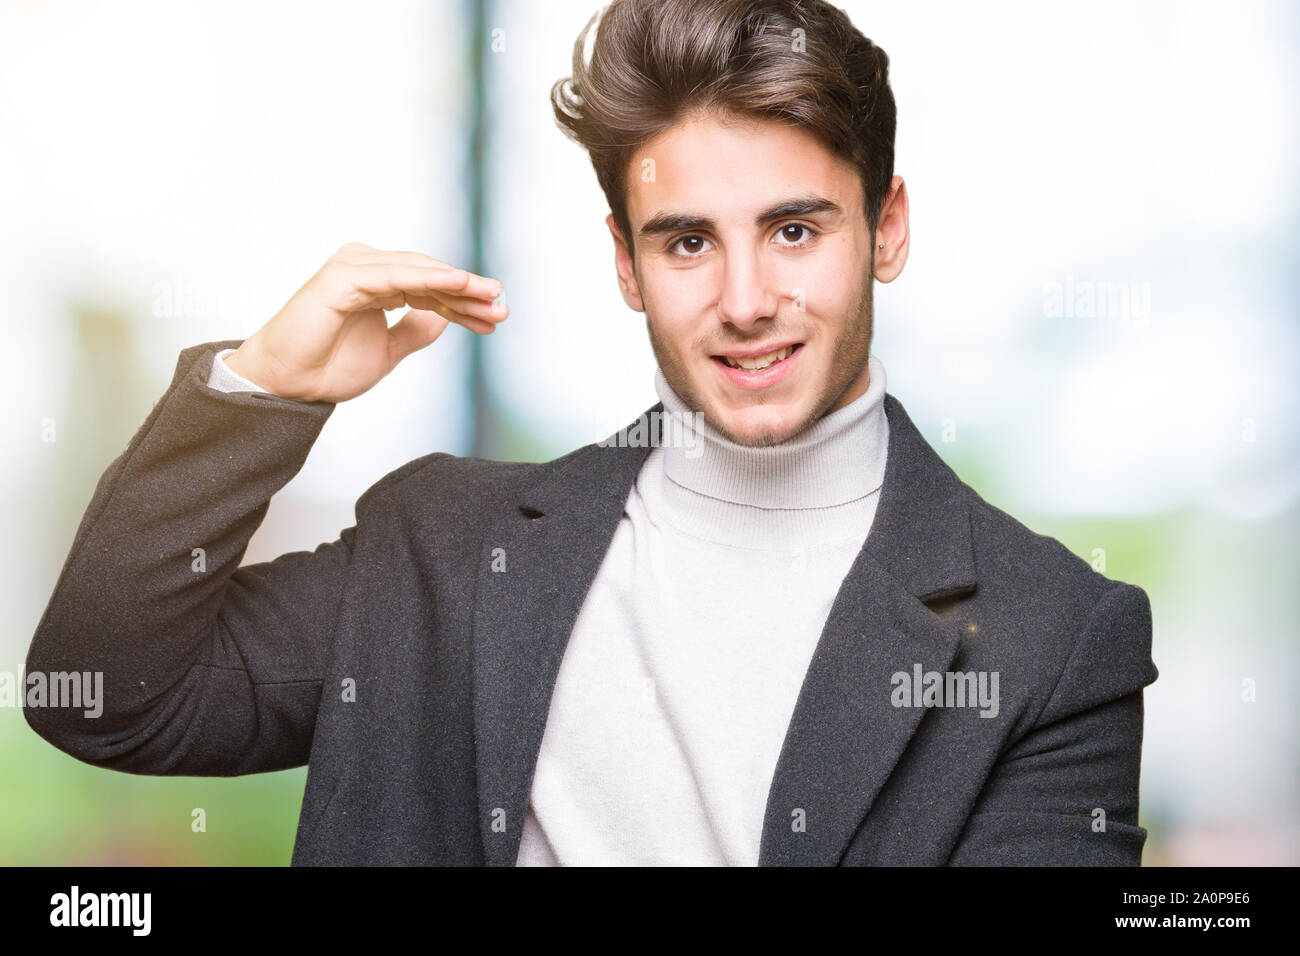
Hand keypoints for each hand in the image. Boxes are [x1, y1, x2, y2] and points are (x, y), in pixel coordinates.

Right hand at [225, 242, 506, 402]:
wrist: (288, 385)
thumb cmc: (328, 367)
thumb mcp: (388, 351)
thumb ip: (414, 332)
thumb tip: (445, 317)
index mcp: (377, 283)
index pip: (430, 288)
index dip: (465, 302)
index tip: (497, 317)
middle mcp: (366, 268)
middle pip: (429, 276)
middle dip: (468, 293)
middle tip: (502, 306)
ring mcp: (353, 268)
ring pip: (417, 272)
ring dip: (456, 284)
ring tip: (488, 296)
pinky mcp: (342, 277)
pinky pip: (394, 276)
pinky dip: (427, 279)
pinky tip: (456, 285)